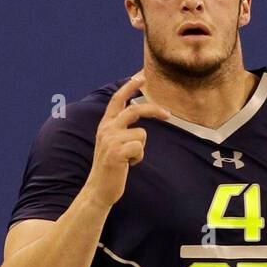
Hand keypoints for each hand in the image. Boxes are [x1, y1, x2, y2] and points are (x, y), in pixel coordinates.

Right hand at [84, 72, 170, 207]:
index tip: (141, 77)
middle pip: (135, 110)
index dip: (129, 87)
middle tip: (168, 114)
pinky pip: (139, 148)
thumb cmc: (110, 168)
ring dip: (140, 148)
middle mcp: (106, 129)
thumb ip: (121, 130)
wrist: (99, 189)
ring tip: (129, 159)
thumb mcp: (112, 144)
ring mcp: (111, 139)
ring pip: (141, 134)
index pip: (118, 100)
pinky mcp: (117, 152)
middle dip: (153, 110)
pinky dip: (138, 158)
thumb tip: (136, 119)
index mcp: (105, 125)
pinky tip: (128, 165)